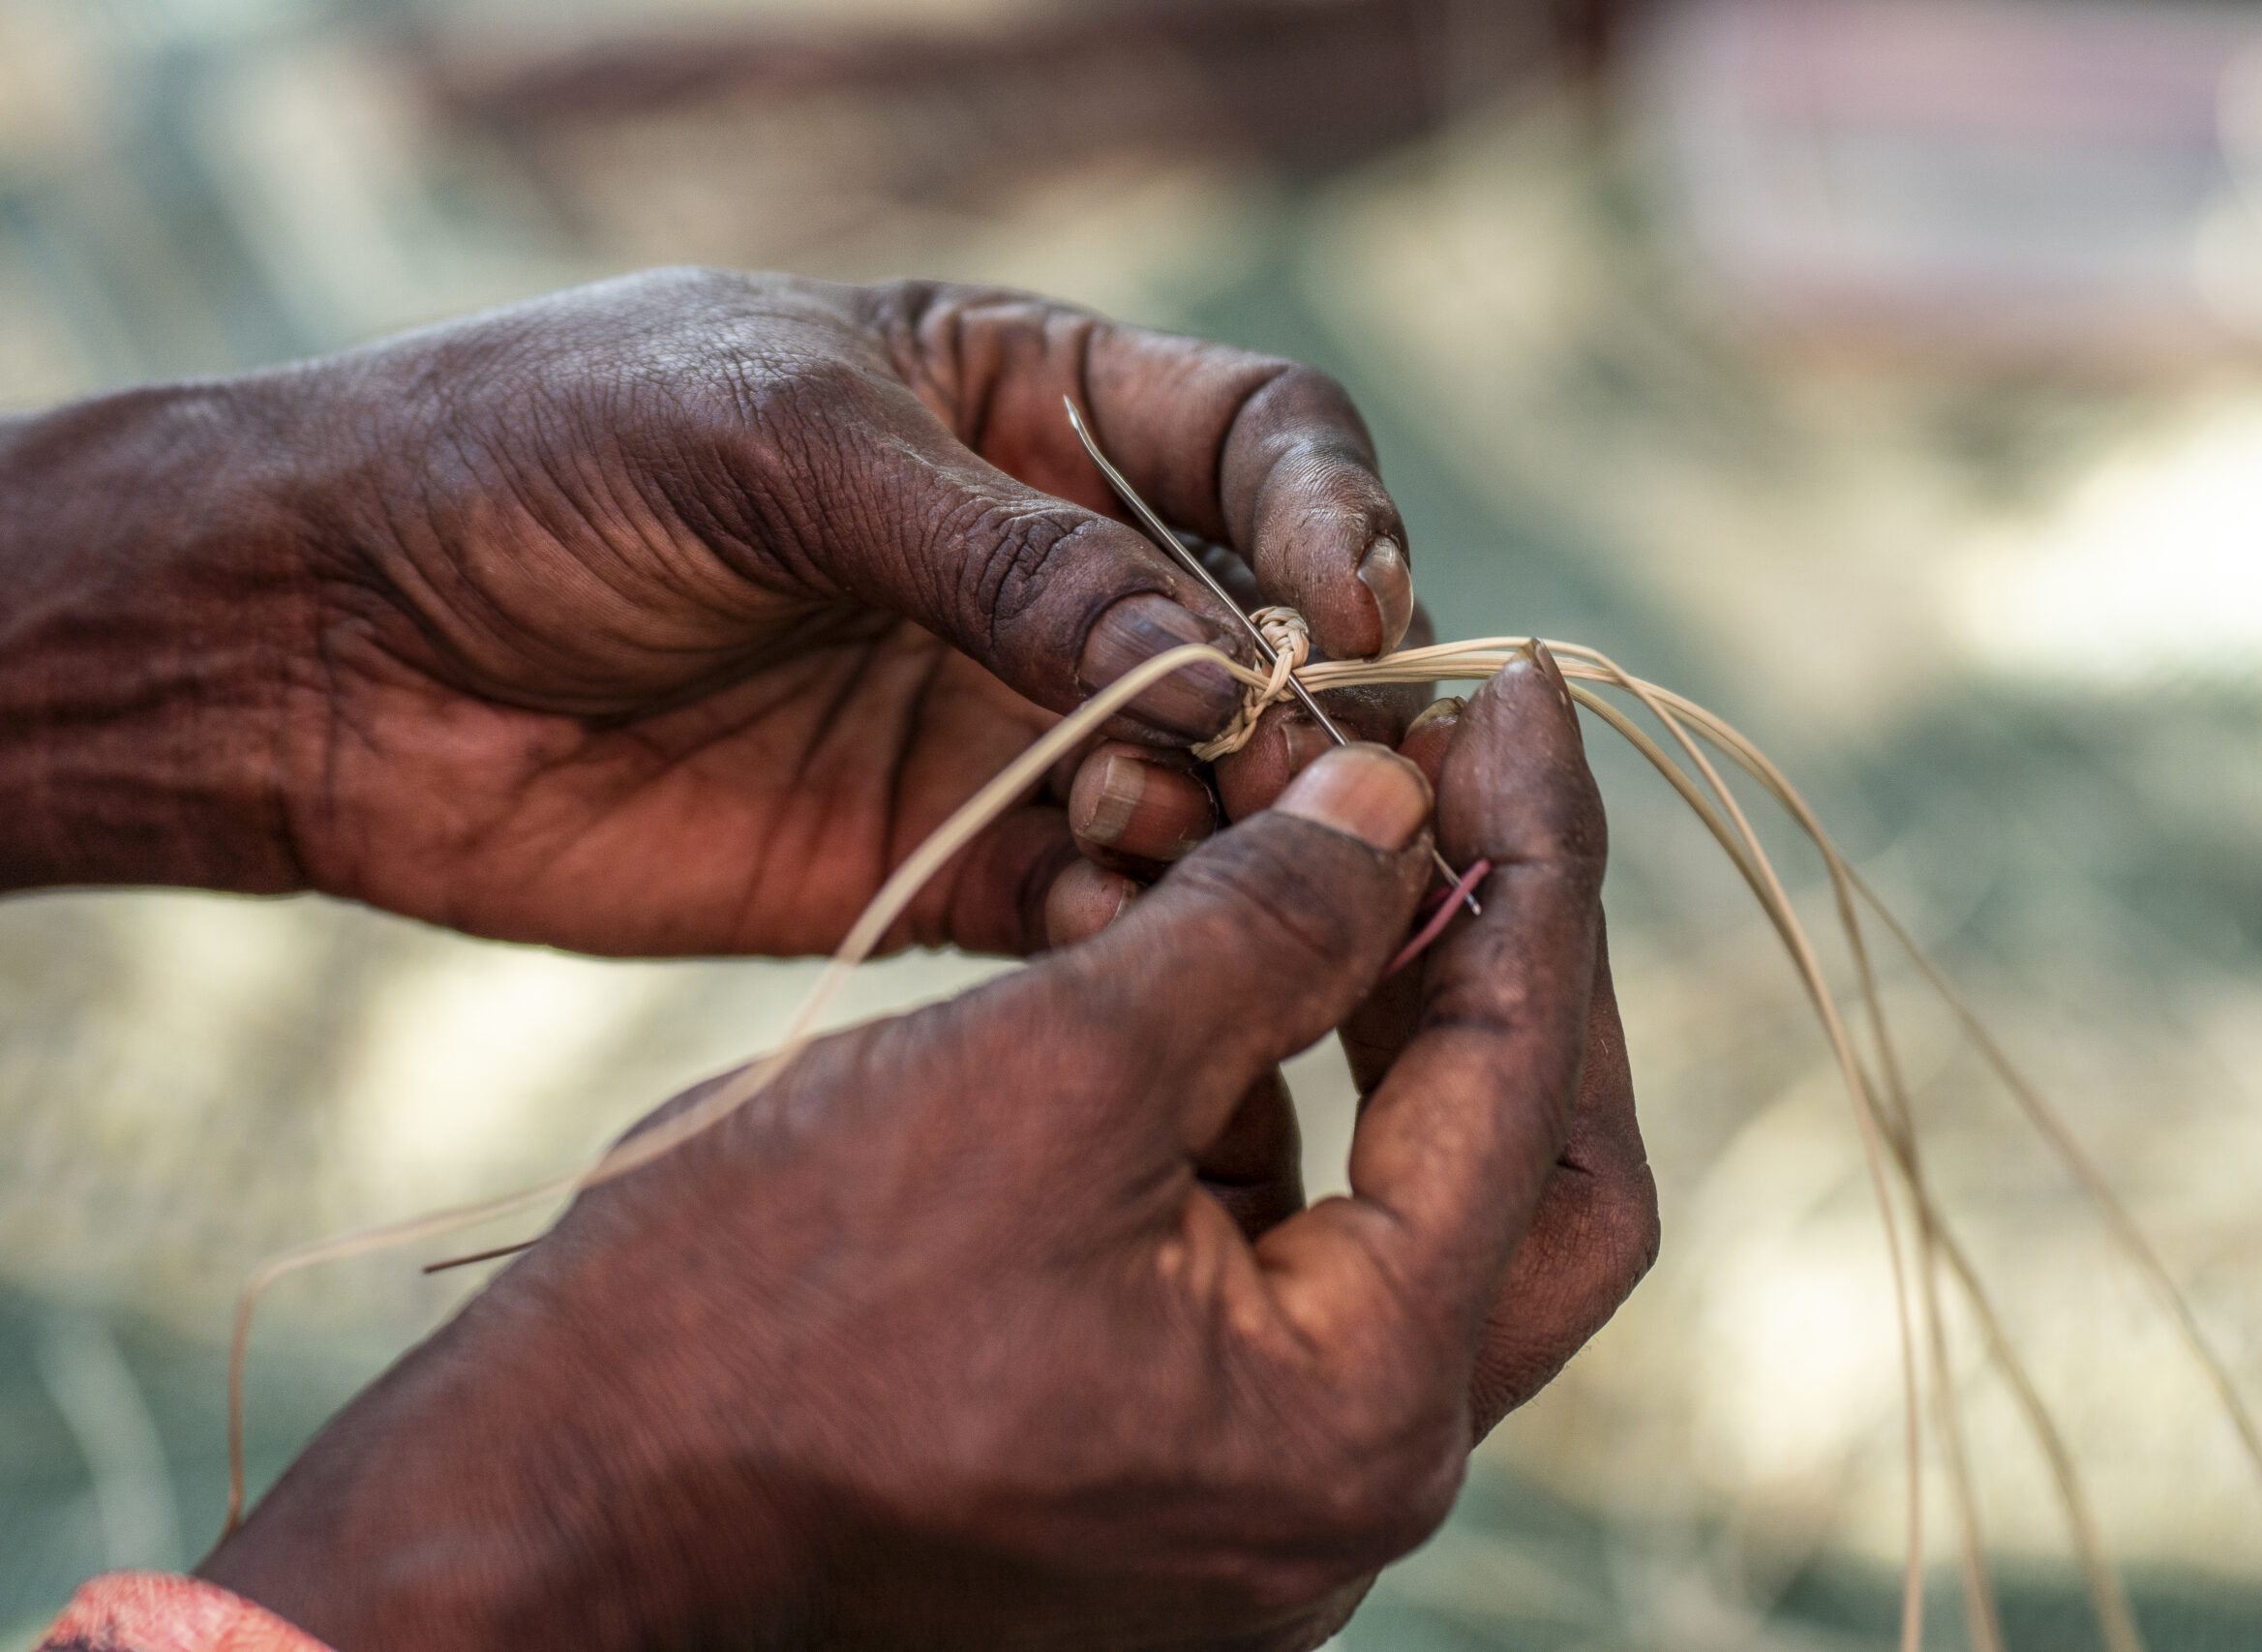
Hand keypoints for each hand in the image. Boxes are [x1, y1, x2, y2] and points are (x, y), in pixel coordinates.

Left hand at [0, 269, 1420, 954]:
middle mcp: (1042, 568)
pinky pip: (1082, 904)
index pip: (1261, 437)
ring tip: (1162, 838)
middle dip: (1301, 706)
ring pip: (1195, 783)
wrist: (335, 643)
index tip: (1352, 611)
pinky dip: (1121, 921)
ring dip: (1222, 822)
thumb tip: (1232, 670)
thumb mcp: (782, 449)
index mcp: (1023, 403)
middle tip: (1305, 783)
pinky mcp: (934, 862)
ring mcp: (995, 720)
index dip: (1335, 516)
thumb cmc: (543, 463)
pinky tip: (1101, 922)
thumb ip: (1007, 558)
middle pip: (1259, 634)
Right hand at [196, 655, 1655, 1651]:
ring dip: (1359, 1011)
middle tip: (1462, 772)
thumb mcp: (1041, 1074)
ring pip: (1398, 1202)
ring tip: (1283, 828)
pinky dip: (1252, 1097)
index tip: (1517, 692)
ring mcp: (1263, 1490)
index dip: (1534, 862)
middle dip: (1498, 953)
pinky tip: (1175, 960)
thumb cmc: (760, 1309)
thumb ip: (1260, 928)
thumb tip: (1403, 806)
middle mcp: (1349, 1484)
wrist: (551, 1516)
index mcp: (1356, 1412)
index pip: (1530, 1088)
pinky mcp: (1171, 1460)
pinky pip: (1275, 1250)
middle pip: (1526, 1174)